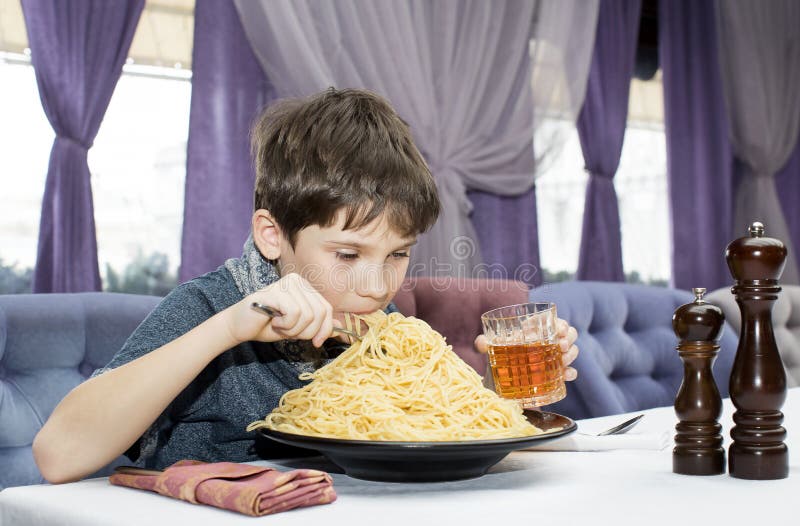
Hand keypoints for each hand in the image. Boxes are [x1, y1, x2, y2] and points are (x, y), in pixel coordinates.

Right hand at [225, 273, 339, 346]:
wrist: (241, 327)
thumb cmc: (269, 326)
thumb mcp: (299, 327)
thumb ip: (318, 325)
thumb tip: (339, 327)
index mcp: (305, 287)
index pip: (327, 308)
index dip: (325, 329)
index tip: (316, 342)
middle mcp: (297, 281)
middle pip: (319, 313)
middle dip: (307, 331)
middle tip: (290, 332)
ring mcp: (286, 284)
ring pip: (308, 315)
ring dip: (293, 330)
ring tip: (280, 326)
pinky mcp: (275, 291)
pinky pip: (294, 313)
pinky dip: (285, 325)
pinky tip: (274, 321)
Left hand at [474, 318, 578, 380]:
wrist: (502, 376)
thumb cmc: (500, 354)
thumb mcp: (492, 348)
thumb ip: (485, 343)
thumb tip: (480, 343)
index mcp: (535, 329)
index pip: (553, 320)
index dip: (560, 323)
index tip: (559, 329)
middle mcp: (548, 340)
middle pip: (568, 333)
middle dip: (569, 338)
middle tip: (562, 346)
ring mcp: (554, 356)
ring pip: (572, 349)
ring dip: (571, 354)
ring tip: (563, 361)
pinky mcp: (556, 372)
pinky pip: (570, 370)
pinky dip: (571, 372)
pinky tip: (567, 375)